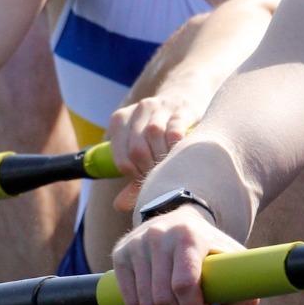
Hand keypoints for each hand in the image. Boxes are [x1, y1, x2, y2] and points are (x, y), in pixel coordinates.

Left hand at [105, 90, 199, 209]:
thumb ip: (133, 177)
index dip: (136, 177)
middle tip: (163, 176)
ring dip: (165, 159)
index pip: (122, 160)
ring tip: (172, 167)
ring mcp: (160, 106)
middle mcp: (137, 110)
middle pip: (137, 149)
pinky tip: (183, 155)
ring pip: (155, 137)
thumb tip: (119, 205)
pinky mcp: (181, 108)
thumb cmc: (160, 132)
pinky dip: (178, 146)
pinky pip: (176, 130)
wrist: (185, 99)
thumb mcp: (143, 149)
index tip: (149, 181)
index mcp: (119, 120)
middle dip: (151, 170)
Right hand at [111, 208, 247, 304]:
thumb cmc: (209, 246)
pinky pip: (130, 300)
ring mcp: (136, 244)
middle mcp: (158, 236)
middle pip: (163, 299)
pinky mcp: (120, 254)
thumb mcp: (232, 260)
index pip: (184, 284)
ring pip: (145, 303)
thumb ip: (243, 291)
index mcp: (188, 236)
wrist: (179, 219)